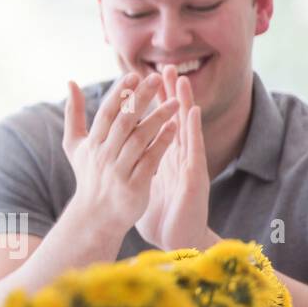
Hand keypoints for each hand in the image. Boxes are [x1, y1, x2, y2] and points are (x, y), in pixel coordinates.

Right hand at [63, 71, 178, 235]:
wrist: (95, 216)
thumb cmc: (88, 176)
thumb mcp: (73, 145)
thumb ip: (72, 113)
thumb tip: (71, 82)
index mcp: (92, 143)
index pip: (106, 112)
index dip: (119, 94)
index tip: (133, 76)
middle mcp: (104, 154)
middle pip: (124, 121)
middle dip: (141, 98)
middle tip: (157, 78)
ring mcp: (119, 170)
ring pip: (140, 138)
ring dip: (157, 118)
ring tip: (174, 102)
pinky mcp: (135, 185)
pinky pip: (151, 159)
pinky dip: (163, 143)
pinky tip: (176, 128)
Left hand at [136, 65, 212, 249]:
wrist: (173, 238)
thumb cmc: (156, 210)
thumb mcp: (138, 179)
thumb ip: (129, 160)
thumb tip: (113, 147)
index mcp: (160, 155)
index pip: (154, 121)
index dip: (150, 101)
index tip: (143, 76)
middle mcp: (175, 155)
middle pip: (172, 119)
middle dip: (169, 94)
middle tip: (166, 68)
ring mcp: (186, 164)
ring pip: (186, 129)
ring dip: (185, 104)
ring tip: (182, 81)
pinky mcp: (194, 177)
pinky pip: (194, 150)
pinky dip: (193, 130)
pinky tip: (192, 113)